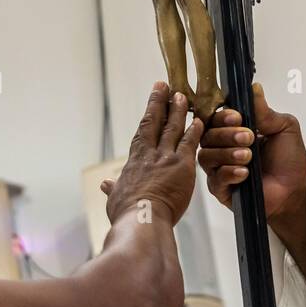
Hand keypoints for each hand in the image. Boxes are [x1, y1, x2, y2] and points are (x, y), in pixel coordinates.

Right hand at [102, 83, 201, 224]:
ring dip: (179, 111)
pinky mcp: (181, 166)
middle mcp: (148, 154)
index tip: (152, 101)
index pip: (142, 132)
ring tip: (184, 96)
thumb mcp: (116, 198)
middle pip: (155, 122)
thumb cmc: (127, 214)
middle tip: (166, 86)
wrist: (141, 221)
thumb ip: (113, 188)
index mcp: (134, 162)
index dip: (148, 114)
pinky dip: (194, 131)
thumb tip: (105, 185)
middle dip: (160, 102)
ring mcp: (165, 158)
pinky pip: (189, 144)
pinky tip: (200, 121)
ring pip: (173, 128)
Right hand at [198, 82, 305, 232]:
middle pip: (207, 135)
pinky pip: (214, 179)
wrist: (294, 192)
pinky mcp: (221, 189)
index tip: (238, 117)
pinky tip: (244, 173)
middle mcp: (223, 147)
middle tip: (248, 138)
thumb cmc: (289, 162)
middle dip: (227, 134)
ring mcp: (220, 168)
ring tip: (248, 156)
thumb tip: (254, 88)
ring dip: (227, 153)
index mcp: (235, 130)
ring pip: (206, 156)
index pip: (216, 117)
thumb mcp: (284, 129)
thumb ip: (266, 111)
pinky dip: (228, 173)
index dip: (222, 116)